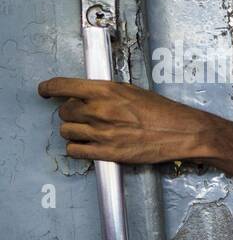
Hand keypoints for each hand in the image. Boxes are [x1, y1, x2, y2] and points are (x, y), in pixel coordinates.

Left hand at [37, 77, 211, 163]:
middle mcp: (100, 111)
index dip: (48, 88)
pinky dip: (77, 148)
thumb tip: (85, 95)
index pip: (61, 86)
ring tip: (88, 131)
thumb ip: (105, 93)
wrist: (182, 132)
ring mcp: (102, 134)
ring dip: (73, 131)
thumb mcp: (132, 91)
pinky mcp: (107, 153)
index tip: (44, 91)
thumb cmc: (162, 111)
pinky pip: (75, 151)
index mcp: (106, 91)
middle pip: (64, 111)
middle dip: (71, 112)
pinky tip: (87, 144)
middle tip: (84, 115)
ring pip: (66, 131)